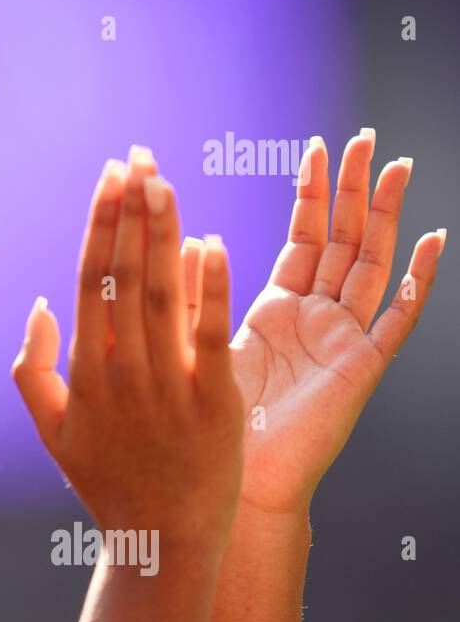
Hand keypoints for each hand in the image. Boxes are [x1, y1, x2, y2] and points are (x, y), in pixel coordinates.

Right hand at [13, 146, 244, 548]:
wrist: (162, 538)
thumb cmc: (106, 481)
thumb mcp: (51, 429)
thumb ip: (32, 366)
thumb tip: (42, 302)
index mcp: (85, 370)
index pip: (90, 279)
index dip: (100, 223)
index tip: (109, 177)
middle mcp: (122, 369)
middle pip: (124, 273)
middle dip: (130, 209)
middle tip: (138, 156)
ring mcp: (168, 383)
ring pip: (162, 292)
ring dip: (162, 231)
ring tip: (164, 180)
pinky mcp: (213, 398)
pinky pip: (210, 332)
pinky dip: (209, 286)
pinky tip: (210, 243)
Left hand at [201, 130, 446, 515]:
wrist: (234, 482)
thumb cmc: (210, 422)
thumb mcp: (199, 342)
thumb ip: (195, 292)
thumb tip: (190, 235)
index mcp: (278, 308)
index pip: (304, 236)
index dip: (312, 194)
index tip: (316, 148)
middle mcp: (317, 317)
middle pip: (343, 239)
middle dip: (353, 189)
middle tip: (363, 140)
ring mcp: (344, 339)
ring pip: (371, 264)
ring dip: (385, 216)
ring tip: (396, 166)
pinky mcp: (362, 367)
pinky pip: (397, 319)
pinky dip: (415, 281)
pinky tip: (431, 242)